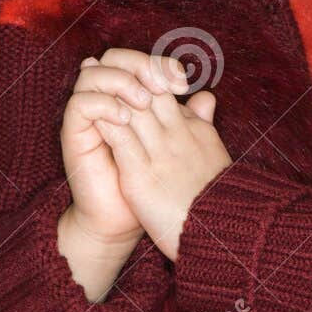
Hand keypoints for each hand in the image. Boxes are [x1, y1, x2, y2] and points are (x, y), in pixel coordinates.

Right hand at [60, 49, 191, 246]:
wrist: (124, 220)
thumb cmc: (153, 184)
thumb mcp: (176, 147)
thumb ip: (192, 120)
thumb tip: (208, 96)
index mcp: (130, 98)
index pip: (140, 62)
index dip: (160, 64)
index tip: (183, 82)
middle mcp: (106, 100)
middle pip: (115, 58)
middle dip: (142, 65)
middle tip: (164, 86)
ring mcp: (88, 115)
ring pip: (92, 73)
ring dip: (121, 81)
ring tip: (143, 101)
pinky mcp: (73, 133)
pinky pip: (80, 104)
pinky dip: (102, 104)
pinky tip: (123, 118)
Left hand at [94, 87, 229, 260]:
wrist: (219, 234)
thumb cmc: (216, 200)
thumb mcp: (215, 154)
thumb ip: (205, 122)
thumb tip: (205, 96)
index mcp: (196, 130)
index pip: (167, 90)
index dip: (145, 77)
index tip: (130, 79)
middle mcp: (178, 135)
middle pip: (148, 90)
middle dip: (126, 79)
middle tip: (105, 77)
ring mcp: (160, 153)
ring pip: (131, 108)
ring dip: (112, 98)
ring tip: (94, 93)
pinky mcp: (140, 174)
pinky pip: (119, 136)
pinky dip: (105, 122)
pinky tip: (92, 117)